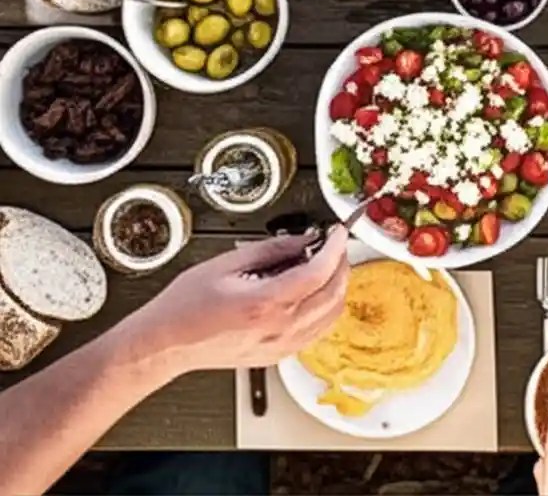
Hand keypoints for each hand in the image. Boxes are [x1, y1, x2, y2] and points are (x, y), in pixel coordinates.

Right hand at [132, 229, 350, 374]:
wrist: (165, 344)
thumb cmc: (185, 308)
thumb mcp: (225, 264)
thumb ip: (271, 249)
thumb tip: (302, 239)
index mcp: (266, 304)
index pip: (319, 273)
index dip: (334, 248)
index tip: (338, 233)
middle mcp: (280, 328)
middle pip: (334, 294)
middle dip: (341, 264)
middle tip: (333, 246)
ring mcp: (282, 346)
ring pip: (332, 315)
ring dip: (337, 287)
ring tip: (324, 266)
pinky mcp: (280, 355)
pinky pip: (318, 331)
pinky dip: (325, 308)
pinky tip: (313, 293)